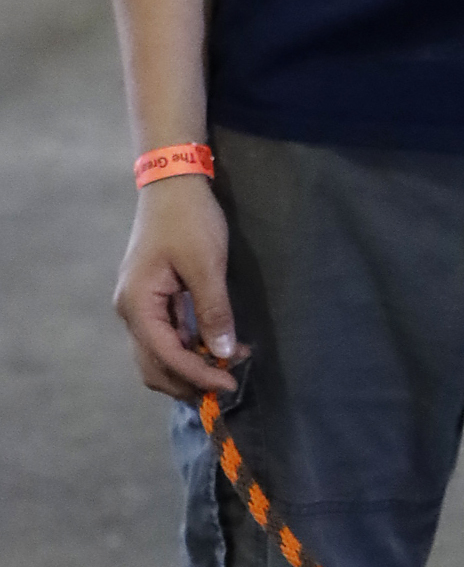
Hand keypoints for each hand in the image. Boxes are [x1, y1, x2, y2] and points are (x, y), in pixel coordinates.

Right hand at [114, 179, 243, 398]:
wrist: (173, 182)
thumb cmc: (189, 220)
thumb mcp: (206, 265)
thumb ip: (214, 311)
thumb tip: (224, 353)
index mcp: (138, 305)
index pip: (166, 356)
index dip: (198, 375)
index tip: (229, 384)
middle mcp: (131, 311)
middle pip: (154, 365)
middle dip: (188, 381)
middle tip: (227, 384)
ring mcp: (139, 305)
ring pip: (159, 353)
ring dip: (189, 366)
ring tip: (227, 367)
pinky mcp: (152, 297)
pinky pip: (166, 334)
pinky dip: (188, 347)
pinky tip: (215, 345)